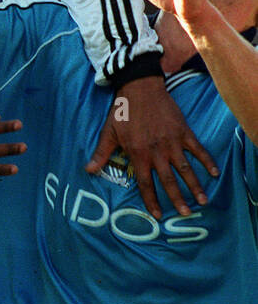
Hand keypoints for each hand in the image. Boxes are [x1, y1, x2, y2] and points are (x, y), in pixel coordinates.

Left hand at [86, 76, 217, 217]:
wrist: (140, 88)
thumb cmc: (122, 111)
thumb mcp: (108, 133)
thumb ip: (101, 153)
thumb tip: (88, 170)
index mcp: (138, 154)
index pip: (145, 183)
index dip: (151, 200)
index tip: (158, 215)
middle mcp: (156, 152)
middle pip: (168, 181)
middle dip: (177, 199)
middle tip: (185, 214)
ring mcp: (172, 142)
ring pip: (185, 169)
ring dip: (195, 185)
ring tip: (202, 201)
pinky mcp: (183, 131)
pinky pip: (197, 149)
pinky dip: (207, 160)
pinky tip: (215, 172)